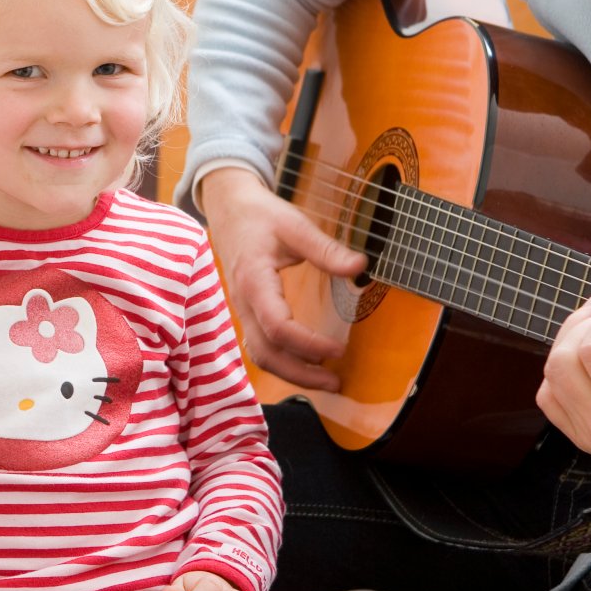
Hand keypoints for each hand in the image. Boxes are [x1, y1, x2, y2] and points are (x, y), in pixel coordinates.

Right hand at [196, 167, 364, 388]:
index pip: (278, 327)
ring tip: (325, 380)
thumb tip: (361, 267)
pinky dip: (281, 362)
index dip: (308, 344)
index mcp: (254, 281)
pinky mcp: (247, 311)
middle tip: (335, 382)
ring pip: (259, 355)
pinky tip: (305, 363)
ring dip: (291, 373)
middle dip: (300, 374)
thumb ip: (326, 249)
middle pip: (265, 353)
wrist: (229, 208)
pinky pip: (259, 346)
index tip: (339, 348)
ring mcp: (242, 310)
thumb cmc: (259, 216)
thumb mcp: (295, 226)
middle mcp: (244, 303)